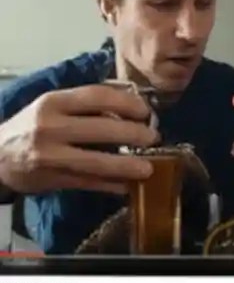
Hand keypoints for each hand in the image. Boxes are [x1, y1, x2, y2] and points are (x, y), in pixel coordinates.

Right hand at [0, 85, 159, 194]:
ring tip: (148, 168)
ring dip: (127, 166)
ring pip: (96, 161)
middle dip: (135, 134)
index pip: (97, 97)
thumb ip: (85, 106)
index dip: (127, 103)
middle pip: (102, 129)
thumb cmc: (32, 126)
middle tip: (153, 138)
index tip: (145, 111)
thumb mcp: (52, 107)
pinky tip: (127, 186)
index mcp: (53, 103)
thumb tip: (132, 106)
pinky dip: (111, 185)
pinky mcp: (52, 179)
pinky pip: (89, 183)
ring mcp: (50, 155)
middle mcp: (50, 127)